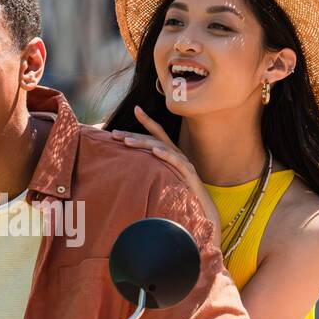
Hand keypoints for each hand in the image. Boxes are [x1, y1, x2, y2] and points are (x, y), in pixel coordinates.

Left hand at [110, 106, 218, 229]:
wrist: (203, 210)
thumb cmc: (181, 196)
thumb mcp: (164, 180)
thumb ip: (152, 172)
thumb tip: (133, 169)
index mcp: (171, 154)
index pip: (157, 134)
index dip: (147, 120)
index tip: (136, 108)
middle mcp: (177, 154)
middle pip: (155, 139)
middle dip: (134, 135)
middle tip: (115, 134)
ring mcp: (184, 163)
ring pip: (162, 148)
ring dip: (143, 143)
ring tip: (127, 142)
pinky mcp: (189, 174)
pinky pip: (176, 162)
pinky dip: (166, 155)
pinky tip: (155, 151)